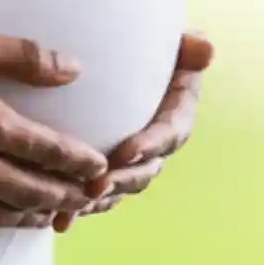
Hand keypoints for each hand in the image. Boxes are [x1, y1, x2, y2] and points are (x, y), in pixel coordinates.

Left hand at [52, 29, 214, 231]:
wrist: (122, 60)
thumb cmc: (150, 49)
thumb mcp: (172, 44)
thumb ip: (189, 47)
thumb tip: (207, 49)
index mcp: (176, 115)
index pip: (169, 133)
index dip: (150, 145)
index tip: (127, 151)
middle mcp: (157, 144)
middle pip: (144, 170)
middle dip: (120, 181)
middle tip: (95, 186)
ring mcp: (133, 162)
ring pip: (119, 188)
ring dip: (98, 201)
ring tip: (71, 209)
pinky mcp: (108, 170)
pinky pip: (97, 194)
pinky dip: (78, 208)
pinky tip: (56, 220)